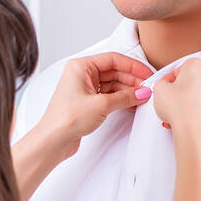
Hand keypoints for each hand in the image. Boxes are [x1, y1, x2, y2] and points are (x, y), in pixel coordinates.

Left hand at [36, 52, 153, 158]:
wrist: (53, 141)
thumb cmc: (66, 119)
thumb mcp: (102, 105)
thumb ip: (125, 97)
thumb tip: (142, 92)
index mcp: (80, 67)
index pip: (113, 59)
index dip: (132, 66)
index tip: (147, 74)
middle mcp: (81, 75)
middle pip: (113, 71)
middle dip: (132, 79)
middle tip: (148, 88)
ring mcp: (83, 88)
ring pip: (112, 84)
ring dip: (127, 90)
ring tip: (142, 97)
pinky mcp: (86, 102)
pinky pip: (108, 95)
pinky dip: (120, 99)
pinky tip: (132, 104)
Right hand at [151, 57, 200, 139]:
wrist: (192, 132)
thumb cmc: (178, 108)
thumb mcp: (158, 88)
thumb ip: (162, 82)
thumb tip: (166, 86)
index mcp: (197, 66)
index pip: (180, 68)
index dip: (170, 79)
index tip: (165, 88)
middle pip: (193, 79)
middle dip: (182, 89)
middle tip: (172, 99)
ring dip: (191, 99)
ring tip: (179, 111)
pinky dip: (200, 110)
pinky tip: (189, 117)